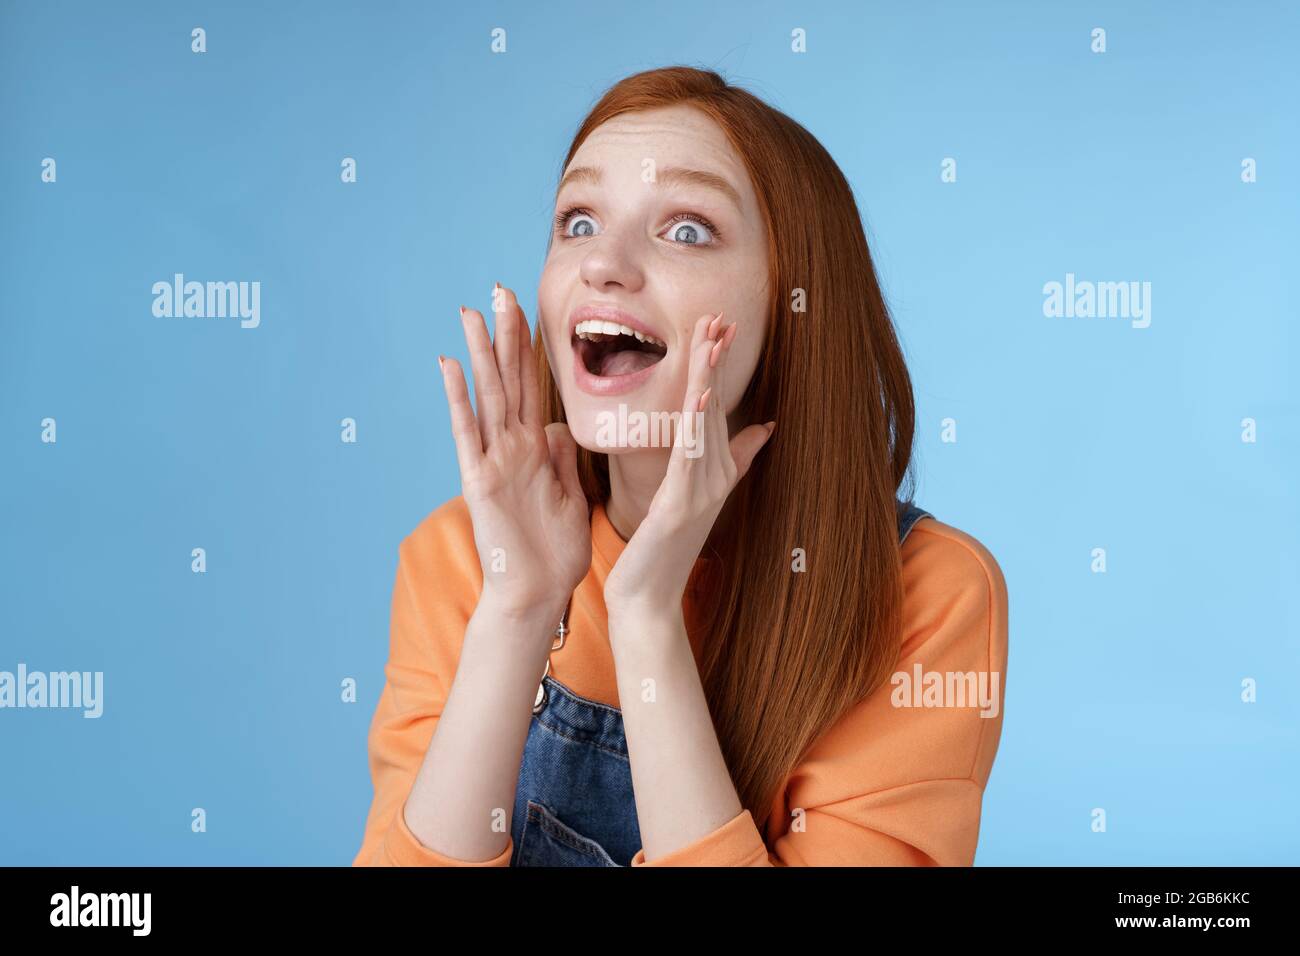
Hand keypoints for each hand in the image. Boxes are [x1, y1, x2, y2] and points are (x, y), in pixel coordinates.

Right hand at [439, 284, 591, 626]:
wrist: (537, 596)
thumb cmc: (555, 554)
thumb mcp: (571, 498)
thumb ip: (563, 461)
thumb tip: (558, 427)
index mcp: (534, 450)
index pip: (532, 387)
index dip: (530, 348)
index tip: (527, 309)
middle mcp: (510, 448)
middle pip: (508, 379)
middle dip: (504, 335)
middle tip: (499, 289)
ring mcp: (492, 461)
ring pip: (487, 396)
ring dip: (479, 353)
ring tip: (470, 311)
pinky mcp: (479, 480)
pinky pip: (467, 433)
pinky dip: (458, 399)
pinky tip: (449, 366)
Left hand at [603, 311, 774, 615]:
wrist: (649, 598)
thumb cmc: (665, 550)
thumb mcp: (698, 497)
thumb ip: (733, 460)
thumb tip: (765, 427)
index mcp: (714, 470)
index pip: (717, 407)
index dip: (719, 367)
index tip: (721, 327)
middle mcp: (714, 477)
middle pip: (714, 408)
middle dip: (715, 361)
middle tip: (718, 317)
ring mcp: (701, 491)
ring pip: (704, 425)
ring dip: (707, 380)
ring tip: (711, 341)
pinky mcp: (680, 505)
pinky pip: (688, 458)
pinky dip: (694, 426)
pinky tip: (697, 396)